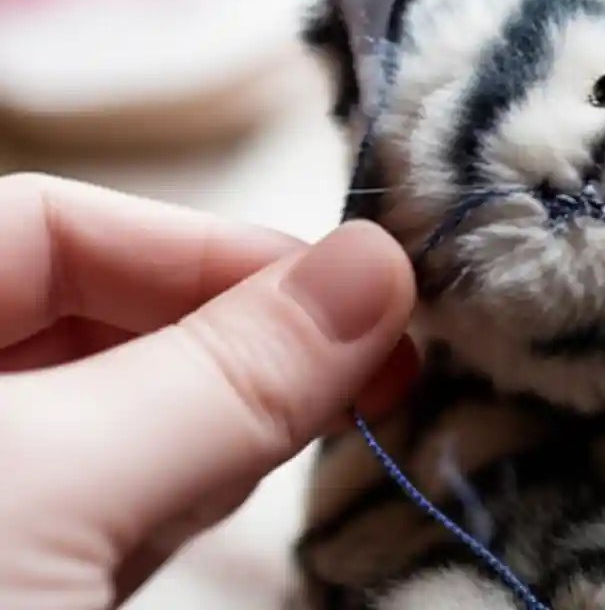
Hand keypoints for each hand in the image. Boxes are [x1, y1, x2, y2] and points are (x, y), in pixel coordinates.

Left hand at [0, 174, 417, 608]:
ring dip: (233, 414)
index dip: (200, 246)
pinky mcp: (28, 571)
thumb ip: (220, 379)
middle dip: (236, 336)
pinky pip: (121, 498)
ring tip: (334, 415)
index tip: (341, 297)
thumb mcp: (58, 489)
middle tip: (366, 365)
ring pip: (124, 413)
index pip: (50, 224)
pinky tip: (252, 479)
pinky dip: (199, 486)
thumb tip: (377, 268)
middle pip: (101, 315)